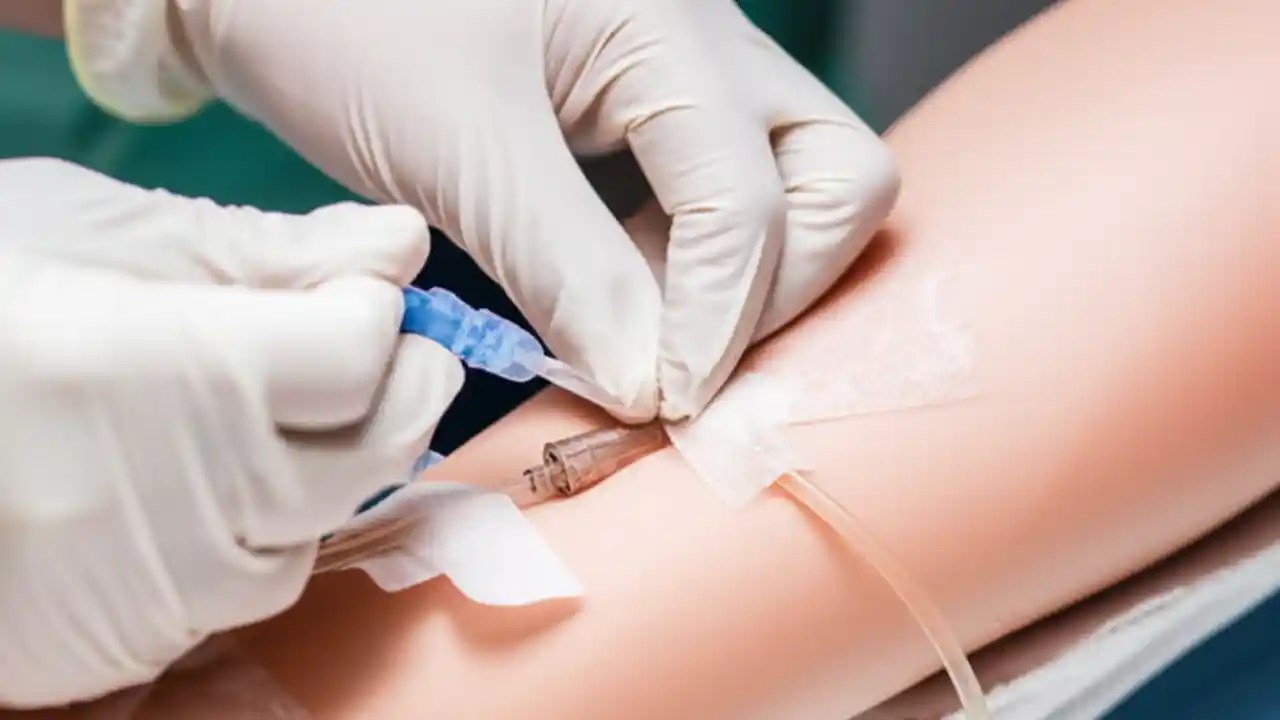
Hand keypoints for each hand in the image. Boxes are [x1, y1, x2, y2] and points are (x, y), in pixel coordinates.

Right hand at [0, 159, 462, 706]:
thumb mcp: (97, 232)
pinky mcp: (118, 647)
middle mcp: (179, 497)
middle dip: (397, 390)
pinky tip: (200, 488)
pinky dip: (251, 537)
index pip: (358, 354)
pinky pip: (241, 594)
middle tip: (373, 351)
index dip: (376, 313)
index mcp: (168, 369)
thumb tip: (398, 243)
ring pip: (316, 532)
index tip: (357, 292)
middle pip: (373, 454)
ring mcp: (153, 587)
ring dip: (326, 471)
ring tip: (263, 419)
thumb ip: (266, 247)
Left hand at [66, 0, 898, 420]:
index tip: (660, 405)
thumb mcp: (456, 151)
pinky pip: (720, 197)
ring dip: (737, 282)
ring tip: (634, 326)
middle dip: (776, 287)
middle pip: (834, 178)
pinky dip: (688, 264)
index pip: (750, 199)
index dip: (717, 319)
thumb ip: (566, 267)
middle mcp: (703, 40)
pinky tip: (616, 293)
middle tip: (677, 358)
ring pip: (795, 189)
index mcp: (667, 24)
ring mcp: (683, 72)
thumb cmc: (342, 22)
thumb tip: (655, 389)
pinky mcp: (644, 110)